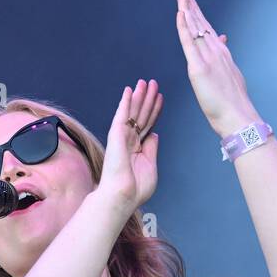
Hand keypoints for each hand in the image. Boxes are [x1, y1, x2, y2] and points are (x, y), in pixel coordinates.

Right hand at [96, 79, 161, 212]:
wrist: (122, 195)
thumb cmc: (135, 188)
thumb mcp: (151, 166)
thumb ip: (152, 149)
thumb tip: (154, 134)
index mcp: (138, 149)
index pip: (148, 124)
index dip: (155, 110)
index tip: (160, 98)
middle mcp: (130, 141)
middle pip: (141, 115)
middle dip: (148, 99)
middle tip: (154, 83)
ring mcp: (122, 137)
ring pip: (133, 112)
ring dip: (139, 96)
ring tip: (145, 82)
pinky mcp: (116, 135)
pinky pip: (122, 115)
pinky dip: (126, 102)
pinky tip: (129, 90)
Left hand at [174, 0, 258, 137]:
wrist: (238, 116)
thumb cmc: (233, 103)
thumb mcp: (230, 77)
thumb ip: (224, 60)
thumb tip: (223, 43)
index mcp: (222, 54)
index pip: (207, 29)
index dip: (198, 14)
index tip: (191, 1)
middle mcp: (216, 51)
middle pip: (201, 22)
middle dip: (191, 4)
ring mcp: (208, 57)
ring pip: (195, 27)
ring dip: (187, 8)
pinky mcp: (199, 67)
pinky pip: (189, 42)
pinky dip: (184, 26)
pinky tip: (181, 13)